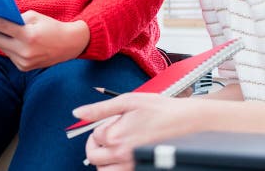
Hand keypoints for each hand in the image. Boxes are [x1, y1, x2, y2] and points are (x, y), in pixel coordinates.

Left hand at [0, 10, 89, 70]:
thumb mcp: (34, 17)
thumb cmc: (52, 26)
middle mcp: (25, 52)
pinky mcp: (24, 68)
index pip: (1, 26)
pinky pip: (9, 54)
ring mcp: (24, 62)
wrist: (70, 45)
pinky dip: (4, 45)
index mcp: (28, 36)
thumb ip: (15, 19)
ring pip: (1, 47)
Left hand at [73, 93, 205, 168]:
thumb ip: (99, 109)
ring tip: (115, 147)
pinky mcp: (142, 169)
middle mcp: (122, 155)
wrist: (187, 121)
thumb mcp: (127, 101)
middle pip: (93, 157)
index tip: (112, 122)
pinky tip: (125, 155)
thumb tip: (77, 112)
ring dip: (104, 160)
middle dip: (96, 146)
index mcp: (115, 136)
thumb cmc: (160, 109)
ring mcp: (132, 165)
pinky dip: (116, 167)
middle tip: (108, 137)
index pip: (93, 136)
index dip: (100, 127)